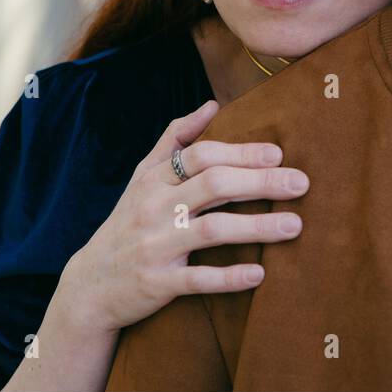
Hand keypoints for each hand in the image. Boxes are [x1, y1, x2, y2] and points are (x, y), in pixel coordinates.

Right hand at [61, 99, 304, 333]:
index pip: (202, 156)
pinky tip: (259, 273)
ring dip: (256, 227)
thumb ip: (175, 140)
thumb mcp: (143, 178)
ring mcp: (155, 246)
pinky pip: (198, 279)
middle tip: (301, 184)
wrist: (90, 286)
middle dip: (260, 183)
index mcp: (154, 180)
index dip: (241, 152)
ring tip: (295, 226)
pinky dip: (228, 277)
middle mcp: (154, 208)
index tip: (278, 154)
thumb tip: (212, 105)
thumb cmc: (128, 223)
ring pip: (212, 230)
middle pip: (213, 186)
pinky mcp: (157, 283)